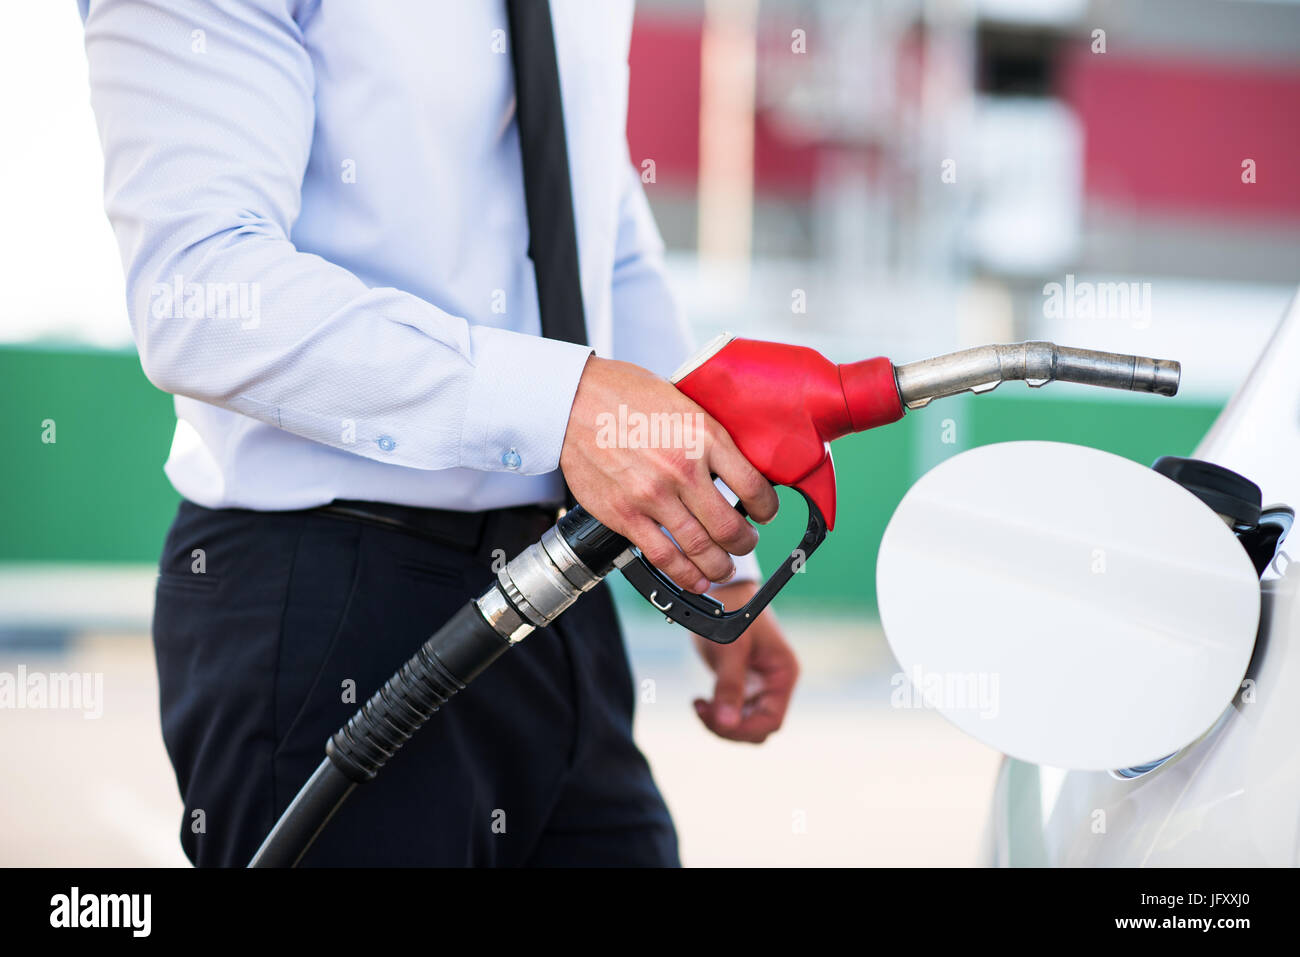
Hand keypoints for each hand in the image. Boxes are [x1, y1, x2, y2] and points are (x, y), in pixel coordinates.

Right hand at [560, 356, 778, 593]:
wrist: (573, 401)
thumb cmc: (624, 395)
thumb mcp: (682, 403)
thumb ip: (707, 436)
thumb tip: (732, 466)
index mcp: (704, 437)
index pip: (754, 488)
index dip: (767, 509)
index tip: (765, 514)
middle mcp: (683, 470)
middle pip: (731, 527)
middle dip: (745, 543)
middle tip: (746, 543)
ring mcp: (653, 496)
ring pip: (701, 549)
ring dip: (719, 566)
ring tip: (724, 568)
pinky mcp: (625, 514)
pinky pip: (663, 556)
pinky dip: (685, 575)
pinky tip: (696, 580)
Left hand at [691, 580, 798, 742]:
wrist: (722, 591)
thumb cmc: (731, 611)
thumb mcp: (730, 648)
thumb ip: (729, 686)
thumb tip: (726, 723)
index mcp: (783, 674)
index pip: (771, 720)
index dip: (744, 728)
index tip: (717, 721)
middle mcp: (776, 684)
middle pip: (758, 727)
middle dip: (729, 726)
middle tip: (702, 709)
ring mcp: (760, 686)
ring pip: (745, 723)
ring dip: (721, 722)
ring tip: (700, 705)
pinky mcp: (744, 685)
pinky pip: (734, 712)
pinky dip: (717, 713)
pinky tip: (701, 701)